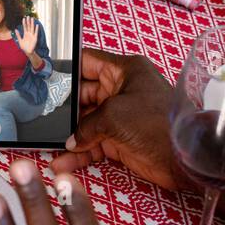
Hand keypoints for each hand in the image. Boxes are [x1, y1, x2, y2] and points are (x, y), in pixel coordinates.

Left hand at [13, 16, 38, 55]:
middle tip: (28, 16)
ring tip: (32, 19)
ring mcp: (32, 35)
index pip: (24, 27)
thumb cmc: (24, 47)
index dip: (24, 23)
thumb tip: (15, 29)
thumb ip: (18, 35)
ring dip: (32, 23)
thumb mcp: (20, 40)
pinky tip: (37, 25)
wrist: (28, 51)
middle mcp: (29, 34)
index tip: (23, 18)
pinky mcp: (35, 38)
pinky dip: (36, 29)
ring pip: (32, 28)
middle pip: (28, 26)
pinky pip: (36, 33)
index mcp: (25, 34)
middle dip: (28, 21)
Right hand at [51, 49, 182, 190]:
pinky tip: (62, 162)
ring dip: (67, 136)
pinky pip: (92, 145)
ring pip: (84, 124)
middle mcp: (120, 90)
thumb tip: (70, 141)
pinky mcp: (120, 140)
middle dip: (61, 109)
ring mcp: (120, 116)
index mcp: (124, 71)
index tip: (43, 78)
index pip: (87, 61)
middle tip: (38, 117)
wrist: (186, 158)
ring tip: (44, 145)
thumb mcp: (114, 116)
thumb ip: (85, 125)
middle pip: (81, 95)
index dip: (65, 68)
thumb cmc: (157, 124)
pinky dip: (78, 154)